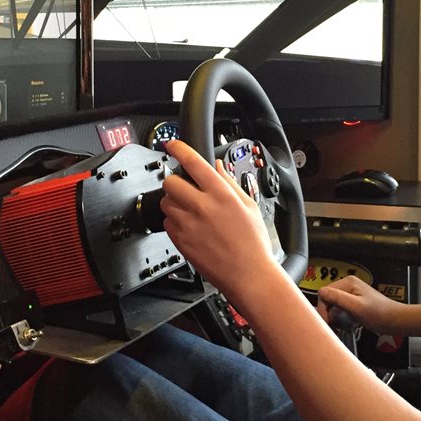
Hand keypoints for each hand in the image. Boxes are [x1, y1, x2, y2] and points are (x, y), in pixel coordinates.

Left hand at [159, 139, 281, 298]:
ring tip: (192, 212)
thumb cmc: (253, 243)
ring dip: (175, 203)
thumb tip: (217, 166)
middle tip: (185, 188)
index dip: (178, 148)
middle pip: (170, 182)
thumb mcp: (249, 205)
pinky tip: (191, 227)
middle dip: (175, 181)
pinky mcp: (180, 242)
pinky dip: (175, 221)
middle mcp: (202, 207)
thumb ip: (229, 182)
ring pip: (166, 203)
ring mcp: (188, 225)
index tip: (172, 145)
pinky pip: (168, 223)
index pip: (192, 162)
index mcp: (221, 194)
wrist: (248, 275)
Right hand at [316, 275, 399, 335]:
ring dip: (334, 317)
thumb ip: (338, 298)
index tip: (327, 321)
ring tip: (341, 325)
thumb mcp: (356, 307)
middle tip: (333, 325)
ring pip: (333, 306)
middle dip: (328, 313)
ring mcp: (351, 294)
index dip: (323, 308)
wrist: (395, 320)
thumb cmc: (380, 314)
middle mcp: (348, 286)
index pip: (324, 293)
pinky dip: (340, 318)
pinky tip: (346, 324)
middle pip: (327, 299)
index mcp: (348, 282)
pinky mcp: (354, 303)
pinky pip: (340, 310)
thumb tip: (321, 293)